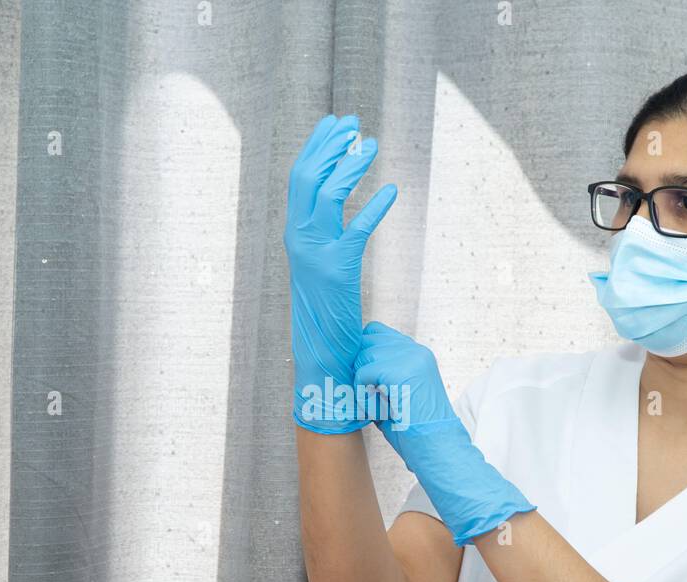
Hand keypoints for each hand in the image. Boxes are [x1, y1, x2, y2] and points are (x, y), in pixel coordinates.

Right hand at [285, 114, 397, 432]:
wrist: (323, 355)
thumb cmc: (327, 313)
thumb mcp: (322, 266)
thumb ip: (325, 236)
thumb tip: (337, 211)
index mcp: (294, 235)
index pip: (299, 179)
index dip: (316, 148)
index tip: (334, 124)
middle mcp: (298, 239)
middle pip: (307, 177)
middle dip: (330, 145)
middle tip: (353, 122)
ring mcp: (315, 254)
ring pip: (328, 194)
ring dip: (351, 165)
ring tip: (372, 144)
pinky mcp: (337, 270)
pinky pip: (357, 229)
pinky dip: (375, 207)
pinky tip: (393, 191)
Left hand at [354, 321, 535, 544]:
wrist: (437, 448)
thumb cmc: (413, 429)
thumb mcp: (394, 394)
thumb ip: (377, 375)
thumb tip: (346, 367)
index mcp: (416, 353)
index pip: (375, 333)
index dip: (364, 354)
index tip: (365, 382)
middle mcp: (415, 350)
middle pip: (366, 339)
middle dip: (360, 367)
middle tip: (370, 396)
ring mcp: (410, 358)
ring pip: (363, 356)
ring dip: (361, 383)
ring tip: (377, 406)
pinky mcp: (401, 371)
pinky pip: (363, 373)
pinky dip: (364, 395)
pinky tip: (378, 411)